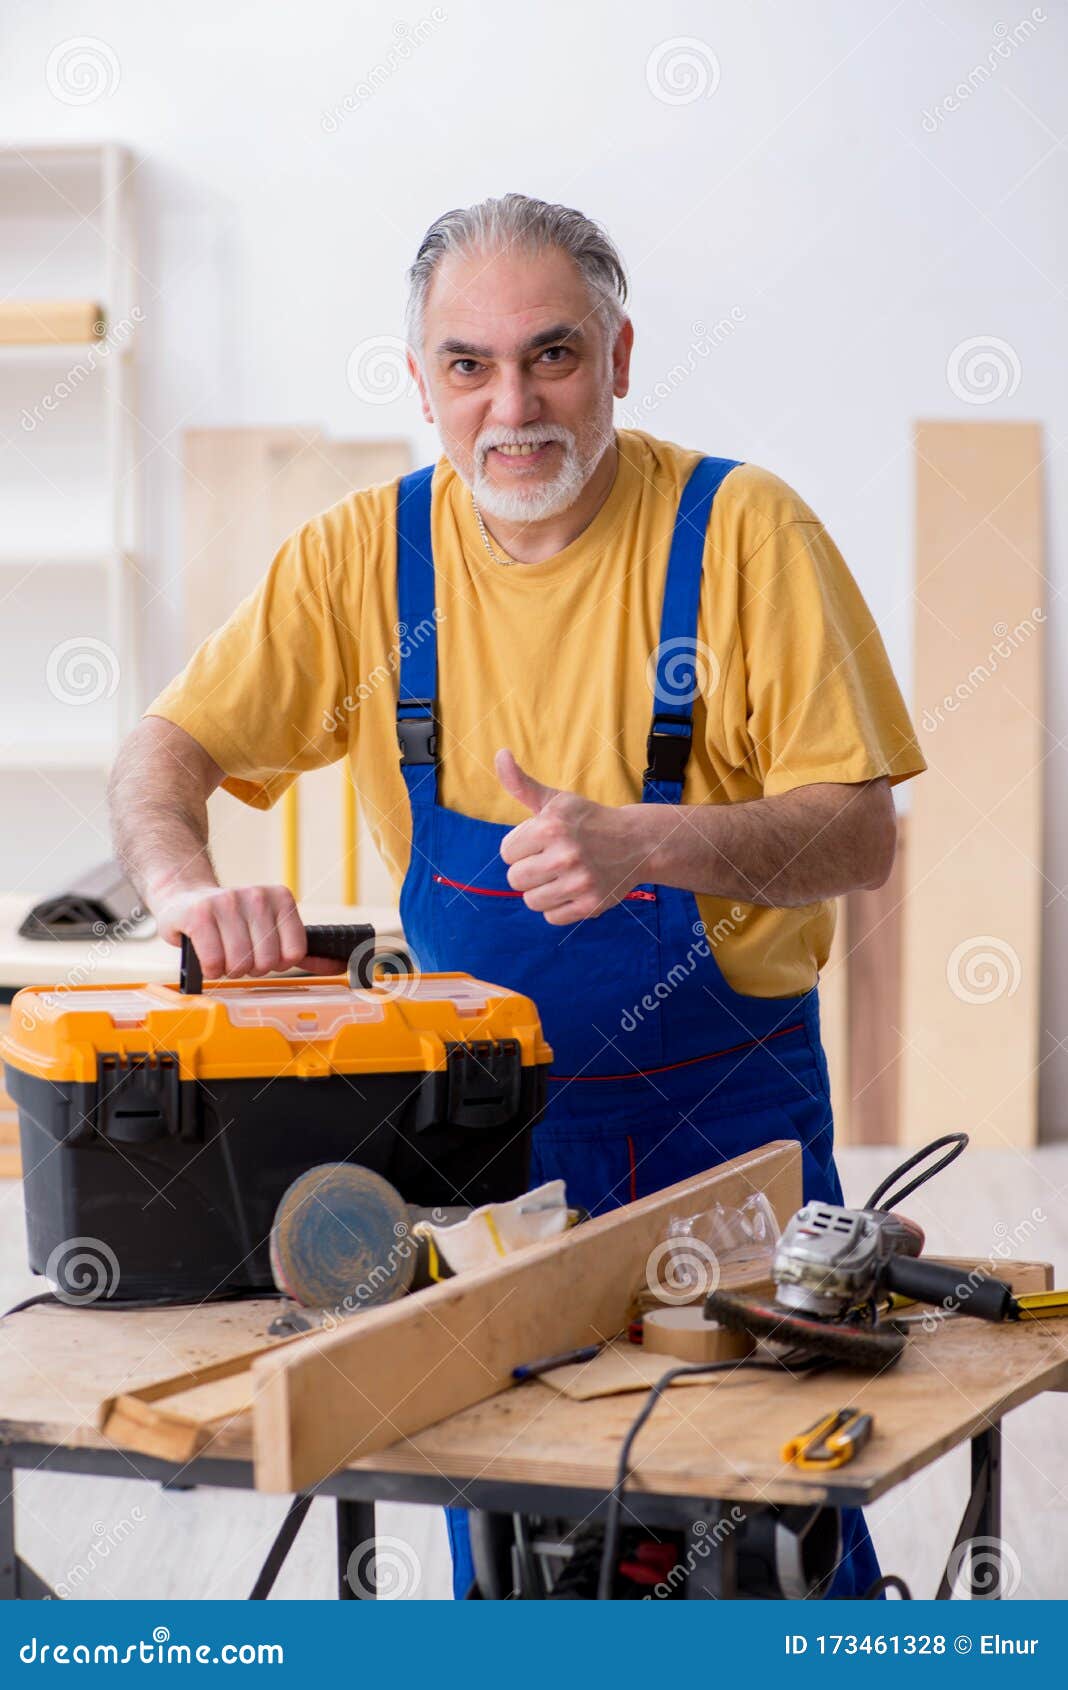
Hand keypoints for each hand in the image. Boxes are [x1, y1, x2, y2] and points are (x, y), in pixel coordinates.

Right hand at [152, 883, 340, 977]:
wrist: (186, 898)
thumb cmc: (233, 921)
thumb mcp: (271, 927)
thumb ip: (304, 949)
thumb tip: (340, 965)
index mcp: (280, 897)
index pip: (294, 953)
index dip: (277, 962)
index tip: (262, 952)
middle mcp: (256, 896)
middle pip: (267, 961)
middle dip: (251, 968)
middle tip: (238, 954)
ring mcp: (226, 902)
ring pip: (240, 964)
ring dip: (229, 970)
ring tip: (223, 953)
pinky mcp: (199, 914)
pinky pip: (215, 962)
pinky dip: (210, 970)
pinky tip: (207, 957)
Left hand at [496, 748, 648, 924]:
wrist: (636, 843)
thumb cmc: (588, 820)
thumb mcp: (556, 800)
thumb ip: (521, 784)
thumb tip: (500, 754)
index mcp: (551, 826)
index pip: (507, 852)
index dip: (521, 847)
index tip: (542, 841)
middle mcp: (566, 855)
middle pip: (516, 879)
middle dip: (528, 870)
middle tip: (550, 860)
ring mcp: (580, 882)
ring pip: (531, 901)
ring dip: (541, 890)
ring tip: (560, 875)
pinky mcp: (591, 905)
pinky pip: (551, 917)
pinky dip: (558, 907)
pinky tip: (572, 890)